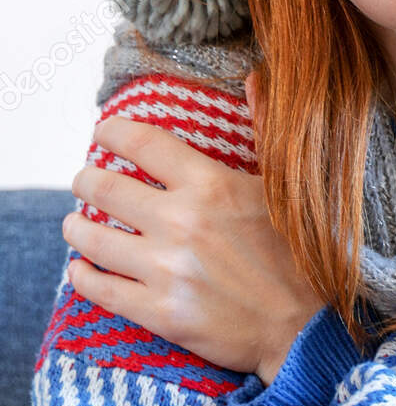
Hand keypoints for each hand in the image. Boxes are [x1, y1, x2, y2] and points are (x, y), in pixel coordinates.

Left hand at [61, 71, 324, 383]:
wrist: (308, 327)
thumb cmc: (302, 255)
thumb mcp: (287, 186)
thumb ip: (264, 128)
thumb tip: (256, 78)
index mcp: (211, 185)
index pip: (139, 142)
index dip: (111, 133)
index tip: (105, 135)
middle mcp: (181, 223)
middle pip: (99, 187)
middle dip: (86, 181)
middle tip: (89, 184)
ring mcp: (165, 269)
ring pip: (88, 238)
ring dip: (77, 227)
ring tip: (81, 226)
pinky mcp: (158, 312)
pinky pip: (96, 288)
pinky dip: (82, 274)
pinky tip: (84, 269)